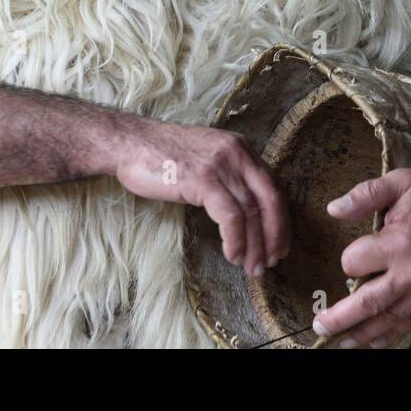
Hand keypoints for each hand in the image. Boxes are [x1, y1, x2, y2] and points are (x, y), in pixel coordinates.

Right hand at [112, 119, 289, 277]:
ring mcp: (221, 165)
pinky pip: (231, 217)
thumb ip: (227, 176)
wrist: (130, 143)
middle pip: (271, 199)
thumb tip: (245, 211)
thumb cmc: (161, 156)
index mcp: (240, 148)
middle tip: (271, 261)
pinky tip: (232, 254)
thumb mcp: (205, 158)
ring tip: (251, 267)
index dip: (280, 218)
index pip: (273, 186)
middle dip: (275, 235)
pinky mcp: (204, 179)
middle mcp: (236, 153)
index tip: (278, 244)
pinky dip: (236, 240)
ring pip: (252, 212)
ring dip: (255, 245)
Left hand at [311, 167, 410, 346]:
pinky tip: (375, 340)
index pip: (355, 262)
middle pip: (369, 302)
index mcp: (400, 240)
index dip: (349, 259)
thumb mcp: (400, 181)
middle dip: (340, 318)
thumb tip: (332, 210)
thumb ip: (364, 195)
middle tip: (319, 327)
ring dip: (364, 333)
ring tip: (341, 342)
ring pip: (391, 318)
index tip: (354, 255)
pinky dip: (393, 333)